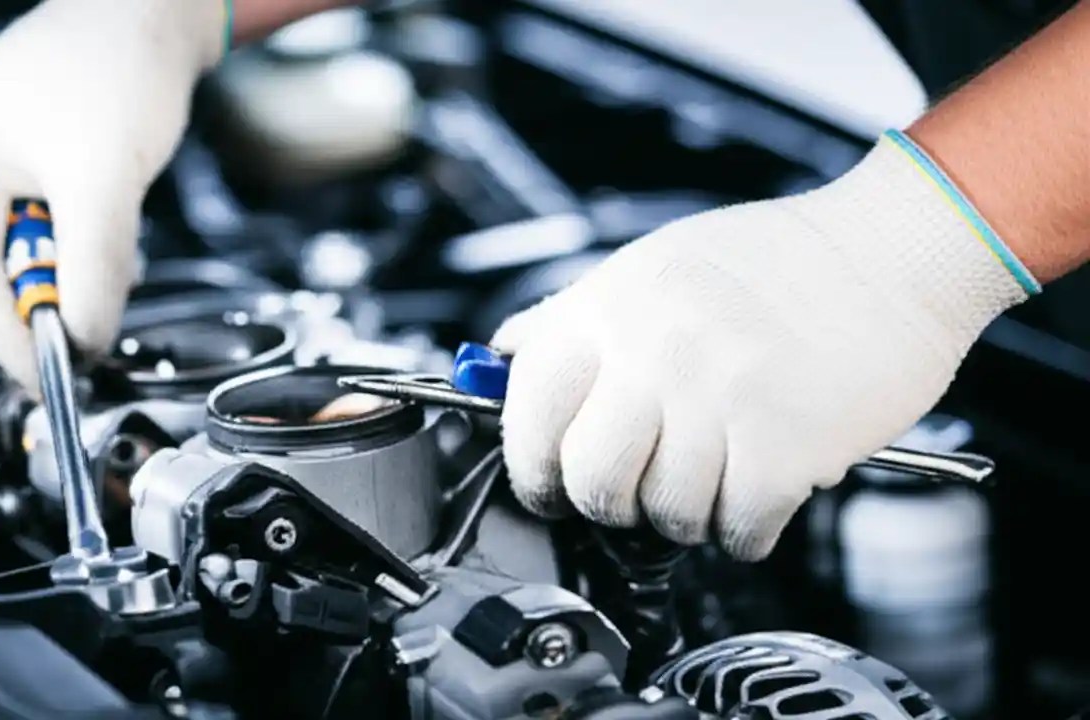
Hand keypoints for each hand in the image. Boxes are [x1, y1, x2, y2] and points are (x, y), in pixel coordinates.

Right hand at [0, 0, 225, 393]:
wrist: (147, 18)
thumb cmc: (115, 68)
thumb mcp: (107, 178)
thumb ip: (94, 267)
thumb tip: (86, 340)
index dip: (12, 342)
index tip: (65, 371)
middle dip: (26, 326)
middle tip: (86, 343)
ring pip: (1, 280)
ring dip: (53, 298)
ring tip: (108, 276)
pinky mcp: (19, 187)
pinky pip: (31, 254)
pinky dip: (69, 271)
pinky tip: (107, 255)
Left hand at [491, 136, 1031, 559]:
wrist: (895, 249)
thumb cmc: (777, 260)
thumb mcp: (653, 264)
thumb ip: (574, 316)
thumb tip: (501, 359)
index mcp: (614, 304)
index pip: (528, 404)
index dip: (530, 461)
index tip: (547, 483)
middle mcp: (657, 350)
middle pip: (590, 481)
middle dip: (609, 504)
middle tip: (636, 493)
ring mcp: (720, 399)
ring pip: (665, 516)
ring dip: (689, 514)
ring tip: (717, 471)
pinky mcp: (785, 446)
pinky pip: (736, 530)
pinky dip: (745, 529)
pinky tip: (759, 489)